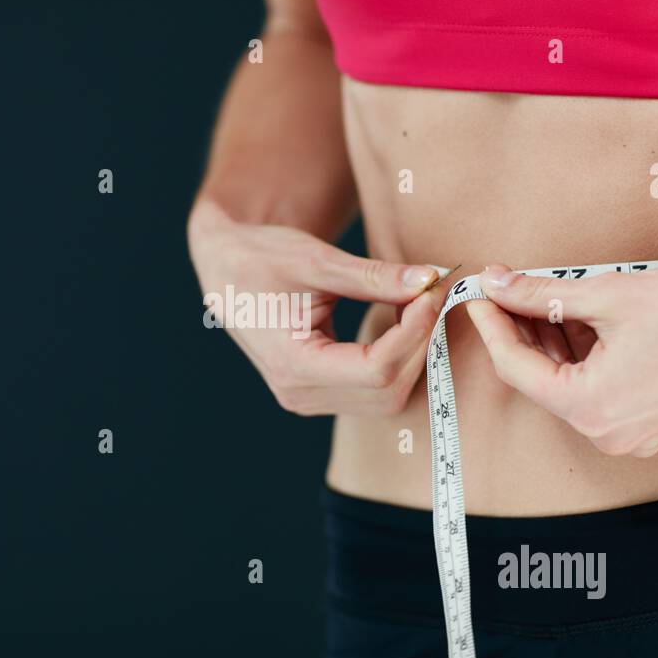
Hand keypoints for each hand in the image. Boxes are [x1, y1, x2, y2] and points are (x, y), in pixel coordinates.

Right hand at [188, 203, 444, 414]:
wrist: (225, 269)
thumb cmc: (260, 258)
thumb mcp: (315, 259)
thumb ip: (373, 276)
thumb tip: (429, 279)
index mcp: (293, 366)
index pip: (376, 369)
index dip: (414, 332)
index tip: (432, 291)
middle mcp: (301, 394)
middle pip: (387, 391)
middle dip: (420, 344)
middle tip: (431, 294)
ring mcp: (311, 399)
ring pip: (387, 397)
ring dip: (413, 353)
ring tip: (417, 304)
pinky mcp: (322, 392)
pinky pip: (376, 390)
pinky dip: (399, 358)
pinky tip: (402, 320)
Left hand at [465, 263, 657, 456]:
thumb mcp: (608, 294)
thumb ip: (543, 293)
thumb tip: (497, 284)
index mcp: (589, 407)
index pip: (516, 367)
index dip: (492, 326)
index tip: (479, 295)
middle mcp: (604, 434)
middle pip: (539, 378)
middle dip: (520, 331)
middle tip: (506, 289)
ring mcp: (626, 436)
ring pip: (567, 384)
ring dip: (550, 343)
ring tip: (543, 296)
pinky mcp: (645, 427)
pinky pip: (595, 392)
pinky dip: (581, 358)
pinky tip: (576, 320)